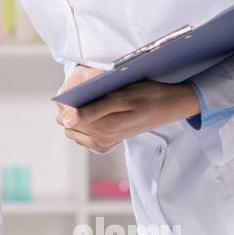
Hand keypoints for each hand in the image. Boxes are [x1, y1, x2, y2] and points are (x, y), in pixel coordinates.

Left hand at [54, 66, 198, 152]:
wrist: (169, 105)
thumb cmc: (146, 95)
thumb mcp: (120, 97)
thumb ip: (91, 110)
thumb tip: (66, 120)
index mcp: (102, 127)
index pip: (64, 116)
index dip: (67, 100)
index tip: (80, 90)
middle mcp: (100, 140)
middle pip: (66, 123)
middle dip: (72, 107)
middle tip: (90, 93)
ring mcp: (103, 144)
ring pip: (73, 129)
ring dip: (77, 116)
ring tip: (94, 103)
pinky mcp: (105, 144)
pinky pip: (83, 135)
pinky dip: (85, 124)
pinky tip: (98, 114)